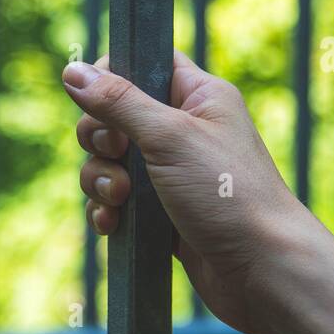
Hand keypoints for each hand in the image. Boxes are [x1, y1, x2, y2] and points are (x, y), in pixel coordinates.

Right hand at [63, 50, 315, 333]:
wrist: (261, 270)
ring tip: (120, 199)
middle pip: (113, 115)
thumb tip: (72, 71)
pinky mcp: (160, 214)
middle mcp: (184, 131)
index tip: (101, 101)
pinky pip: (115, 202)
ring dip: (102, 180)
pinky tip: (113, 224)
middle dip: (100, 139)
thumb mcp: (169, 137)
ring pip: (108, 162)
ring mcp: (170, 174)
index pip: (143, 63)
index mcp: (198, 97)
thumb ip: (118, 102)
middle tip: (116, 153)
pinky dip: (107, 210)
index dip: (111, 77)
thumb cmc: (228, 195)